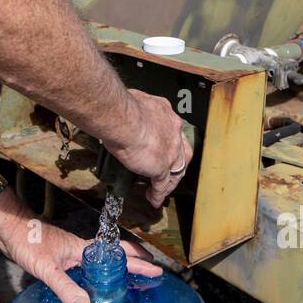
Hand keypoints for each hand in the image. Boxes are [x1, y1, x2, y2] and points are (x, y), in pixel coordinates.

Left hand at [0, 202, 160, 302]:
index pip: (118, 256)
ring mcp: (68, 254)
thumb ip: (64, 286)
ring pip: (99, 262)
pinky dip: (95, 275)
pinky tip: (90, 286)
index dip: (138, 263)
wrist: (7, 226)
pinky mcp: (57, 259)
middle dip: (134, 263)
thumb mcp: (46, 267)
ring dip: (115, 269)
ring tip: (128, 281)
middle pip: (114, 256)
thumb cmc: (26, 240)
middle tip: (151, 272)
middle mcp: (79, 250)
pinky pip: (84, 268)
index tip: (157, 269)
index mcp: (82, 249)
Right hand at [103, 89, 192, 207]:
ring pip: (176, 171)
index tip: (160, 147)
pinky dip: (159, 194)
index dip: (168, 142)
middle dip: (177, 164)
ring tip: (160, 191)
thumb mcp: (131, 103)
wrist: (122, 118)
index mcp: (165, 113)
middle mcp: (173, 131)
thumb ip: (131, 112)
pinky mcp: (161, 167)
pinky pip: (163, 184)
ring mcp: (169, 151)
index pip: (172, 131)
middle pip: (182, 153)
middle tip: (168, 172)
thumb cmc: (121, 108)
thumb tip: (119, 116)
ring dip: (170, 182)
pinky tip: (154, 199)